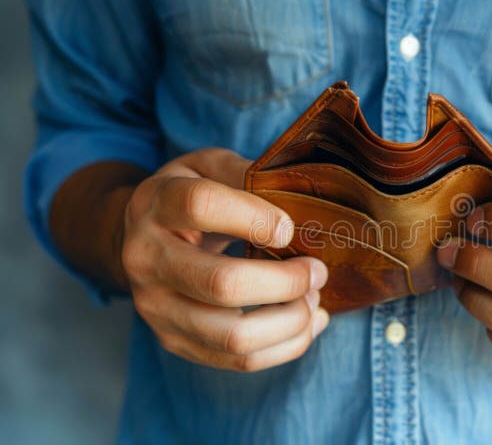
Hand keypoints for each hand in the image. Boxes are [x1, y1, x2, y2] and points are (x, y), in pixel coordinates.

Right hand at [121, 148, 329, 371]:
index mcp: (156, 203)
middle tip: (317, 270)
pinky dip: (286, 345)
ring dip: (291, 321)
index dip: (256, 218)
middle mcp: (146, 259)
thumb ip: (246, 174)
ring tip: (313, 299)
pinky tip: (308, 321)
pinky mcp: (173, 341)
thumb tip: (298, 203)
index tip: (289, 228)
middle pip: (223, 284)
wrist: (138, 237)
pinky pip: (238, 360)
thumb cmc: (188, 198)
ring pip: (234, 336)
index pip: (202, 206)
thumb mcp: (209, 167)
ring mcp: (156, 307)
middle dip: (287, 282)